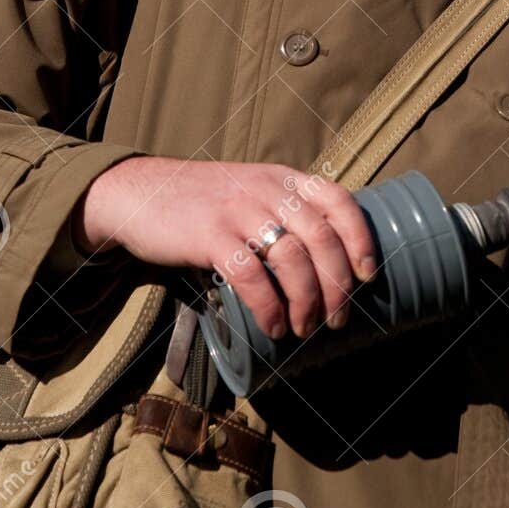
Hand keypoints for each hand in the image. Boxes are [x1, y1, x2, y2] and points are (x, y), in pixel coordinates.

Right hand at [73, 157, 376, 341]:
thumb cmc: (204, 203)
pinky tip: (272, 327)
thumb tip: (325, 266)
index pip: (339, 200)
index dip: (360, 239)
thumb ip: (283, 214)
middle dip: (337, 286)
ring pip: (292, 259)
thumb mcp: (251, 192)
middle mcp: (267, 190)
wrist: (140, 192)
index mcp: (283, 179)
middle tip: (337, 319)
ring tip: (303, 328)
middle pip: (322, 238)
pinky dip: (268, 307)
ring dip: (306, 301)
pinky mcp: (209, 235)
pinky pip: (251, 276)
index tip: (368, 275)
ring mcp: (238, 211)